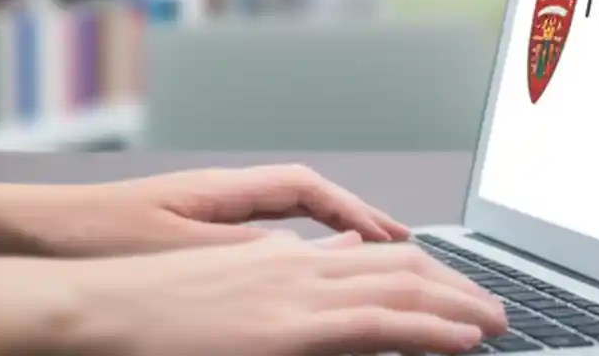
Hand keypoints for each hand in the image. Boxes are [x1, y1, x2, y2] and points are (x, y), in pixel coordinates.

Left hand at [0, 164, 409, 256]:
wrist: (43, 230)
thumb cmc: (95, 235)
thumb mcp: (176, 251)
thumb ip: (242, 254)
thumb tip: (305, 257)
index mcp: (224, 191)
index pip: (309, 190)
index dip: (357, 211)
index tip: (396, 236)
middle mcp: (225, 194)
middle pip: (312, 198)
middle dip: (363, 221)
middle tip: (410, 247)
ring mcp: (213, 211)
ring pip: (293, 217)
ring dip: (339, 235)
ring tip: (381, 256)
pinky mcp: (199, 230)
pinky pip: (269, 233)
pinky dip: (303, 247)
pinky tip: (316, 267)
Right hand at [52, 232, 507, 354]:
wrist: (101, 308)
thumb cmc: (149, 307)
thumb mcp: (224, 284)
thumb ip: (278, 275)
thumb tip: (329, 268)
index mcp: (284, 259)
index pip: (374, 261)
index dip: (426, 275)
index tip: (457, 292)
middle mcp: (300, 267)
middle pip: (402, 268)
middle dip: (457, 288)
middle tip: (495, 307)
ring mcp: (297, 294)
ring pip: (403, 289)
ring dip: (459, 305)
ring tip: (497, 321)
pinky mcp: (289, 328)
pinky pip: (379, 324)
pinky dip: (430, 329)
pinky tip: (463, 340)